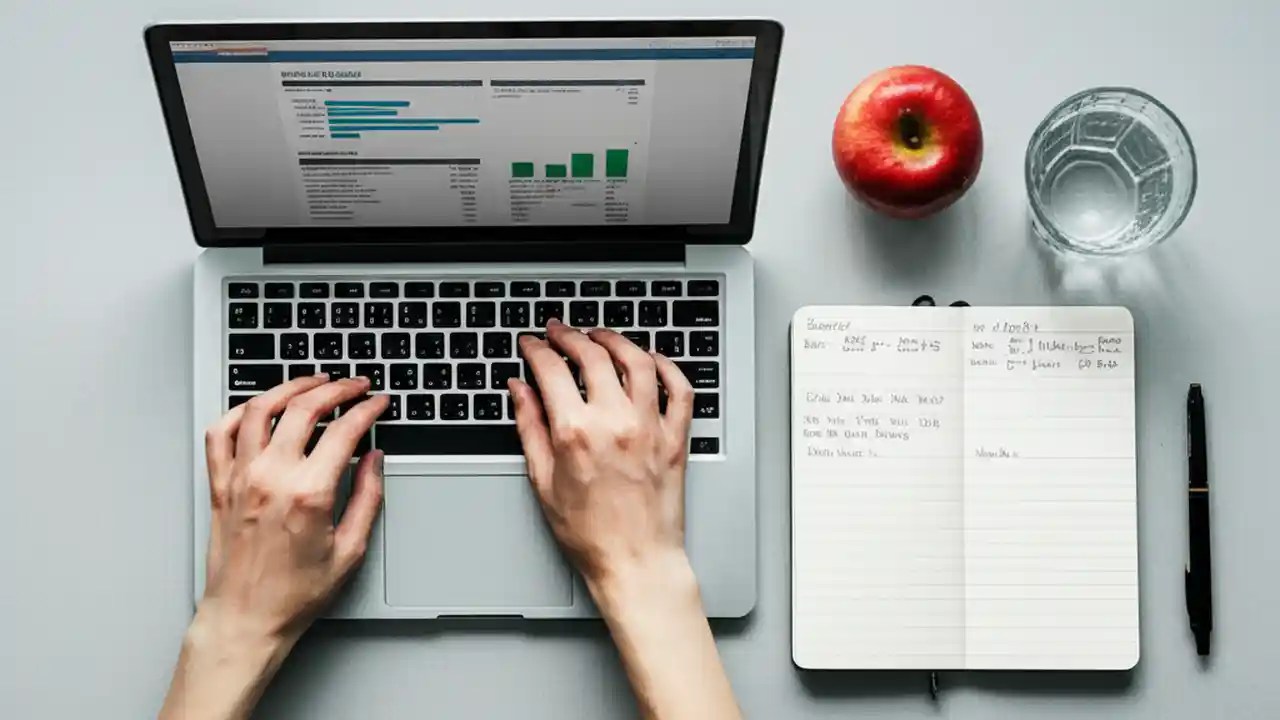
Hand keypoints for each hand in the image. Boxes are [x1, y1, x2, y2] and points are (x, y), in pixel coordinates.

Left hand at [161, 375, 386, 719]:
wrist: (245, 619)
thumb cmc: (292, 595)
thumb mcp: (350, 550)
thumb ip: (367, 498)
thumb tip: (374, 461)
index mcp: (308, 494)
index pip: (344, 431)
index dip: (367, 410)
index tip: (376, 404)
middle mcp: (270, 478)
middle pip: (304, 408)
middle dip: (336, 389)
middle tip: (352, 387)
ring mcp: (240, 478)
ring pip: (260, 409)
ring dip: (289, 387)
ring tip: (310, 383)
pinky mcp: (219, 485)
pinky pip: (221, 432)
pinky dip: (240, 411)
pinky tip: (258, 408)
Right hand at [511, 320, 739, 719]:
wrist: (636, 562)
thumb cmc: (590, 534)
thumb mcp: (543, 481)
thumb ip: (530, 427)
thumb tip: (519, 391)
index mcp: (576, 433)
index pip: (551, 370)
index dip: (536, 349)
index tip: (530, 344)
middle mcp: (615, 422)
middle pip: (592, 356)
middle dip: (570, 335)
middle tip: (559, 332)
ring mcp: (649, 427)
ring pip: (637, 361)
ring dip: (616, 340)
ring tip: (601, 336)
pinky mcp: (675, 437)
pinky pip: (678, 388)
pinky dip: (666, 366)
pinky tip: (651, 360)